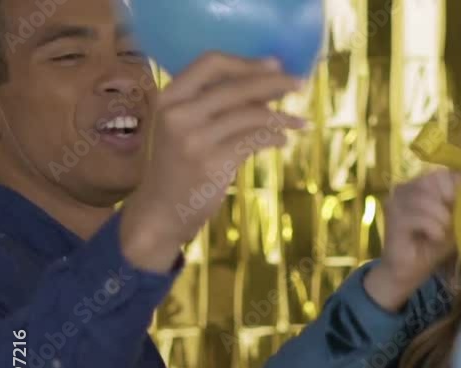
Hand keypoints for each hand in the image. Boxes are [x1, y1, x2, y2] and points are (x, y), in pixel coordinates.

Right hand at [120, 53, 307, 271]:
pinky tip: (283, 140)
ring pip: (251, 114)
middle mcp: (178, 114)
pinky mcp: (212, 163)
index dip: (246, 62)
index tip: (275, 64)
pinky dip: (275, 137)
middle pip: (236, 86)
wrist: (160, 212)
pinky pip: (254, 140)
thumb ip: (210, 105)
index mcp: (168, 97)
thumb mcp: (181, 128)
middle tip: (300, 84)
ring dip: (282, 116)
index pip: (211, 63)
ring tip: (300, 122)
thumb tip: (266, 87)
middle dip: (274, 83)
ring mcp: (194, 139)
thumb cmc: (178, 167)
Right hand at [364, 170, 460, 309]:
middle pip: (432, 180)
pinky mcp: (392, 218)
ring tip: (442, 232)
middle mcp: (404, 188)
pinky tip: (434, 238)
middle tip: (449, 223)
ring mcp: (395, 202)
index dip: (454, 188)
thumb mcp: (452, 223)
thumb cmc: (431, 247)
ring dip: (440, 218)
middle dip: (446, 202)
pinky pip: (419, 216)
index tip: (457, 207)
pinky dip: (432, 227)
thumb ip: (459, 204)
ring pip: (425, 198)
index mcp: (418, 186)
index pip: (441, 172)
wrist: (408, 272)